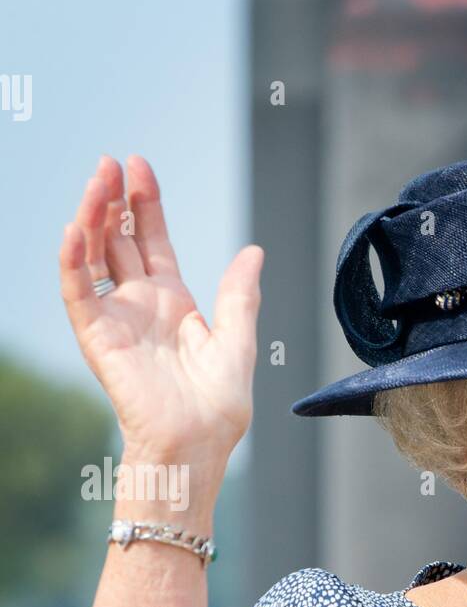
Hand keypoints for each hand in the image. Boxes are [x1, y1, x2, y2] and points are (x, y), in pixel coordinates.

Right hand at [59, 154, 262, 466]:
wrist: (196, 445)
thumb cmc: (219, 407)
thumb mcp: (238, 343)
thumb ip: (240, 297)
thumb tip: (254, 252)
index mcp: (172, 302)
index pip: (151, 240)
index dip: (144, 203)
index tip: (138, 165)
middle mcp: (139, 305)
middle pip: (117, 239)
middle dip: (113, 199)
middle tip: (111, 161)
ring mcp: (116, 319)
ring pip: (95, 256)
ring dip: (92, 217)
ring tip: (97, 180)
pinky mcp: (97, 338)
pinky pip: (78, 293)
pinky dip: (72, 261)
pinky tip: (75, 229)